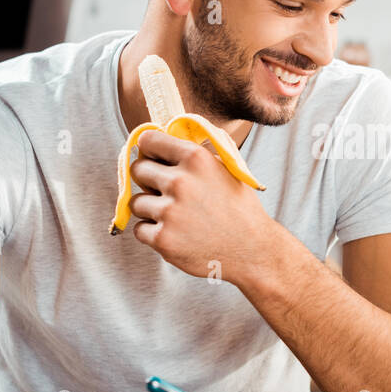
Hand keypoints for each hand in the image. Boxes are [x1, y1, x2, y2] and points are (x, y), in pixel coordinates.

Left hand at [128, 127, 274, 280]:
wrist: (253, 250)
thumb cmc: (239, 209)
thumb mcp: (225, 169)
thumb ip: (193, 155)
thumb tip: (160, 142)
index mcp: (196, 158)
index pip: (148, 140)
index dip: (148, 150)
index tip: (152, 158)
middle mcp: (180, 181)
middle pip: (138, 170)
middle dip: (148, 180)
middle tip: (166, 192)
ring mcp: (169, 212)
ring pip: (136, 202)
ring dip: (151, 210)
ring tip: (177, 217)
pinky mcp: (162, 239)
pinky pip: (139, 229)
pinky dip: (153, 233)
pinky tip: (177, 234)